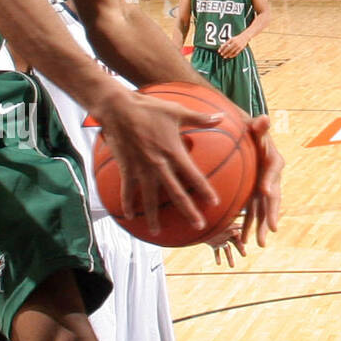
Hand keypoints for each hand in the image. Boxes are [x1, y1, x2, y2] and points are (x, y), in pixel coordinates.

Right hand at [94, 85, 220, 234]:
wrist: (119, 109)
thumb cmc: (149, 108)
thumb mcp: (177, 111)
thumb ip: (200, 118)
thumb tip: (222, 117)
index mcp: (174, 152)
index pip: (194, 176)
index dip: (205, 190)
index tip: (215, 203)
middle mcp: (159, 165)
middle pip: (176, 194)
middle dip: (189, 211)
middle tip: (198, 225)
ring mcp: (142, 169)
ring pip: (150, 199)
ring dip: (154, 217)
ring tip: (157, 233)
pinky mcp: (127, 168)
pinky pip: (127, 191)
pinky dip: (128, 204)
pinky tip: (129, 217)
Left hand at [207, 218, 246, 266]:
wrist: (200, 224)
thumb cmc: (210, 221)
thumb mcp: (222, 224)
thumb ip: (231, 226)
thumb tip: (240, 228)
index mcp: (229, 229)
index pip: (238, 236)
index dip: (240, 242)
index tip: (243, 248)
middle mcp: (226, 235)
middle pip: (235, 243)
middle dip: (240, 249)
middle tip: (244, 255)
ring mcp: (220, 240)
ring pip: (227, 250)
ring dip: (229, 258)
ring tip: (232, 267)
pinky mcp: (213, 244)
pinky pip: (217, 252)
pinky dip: (217, 257)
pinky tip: (218, 264)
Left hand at [218, 31, 249, 59]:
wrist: (245, 37)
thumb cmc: (237, 38)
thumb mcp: (231, 39)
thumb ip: (226, 42)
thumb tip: (221, 46)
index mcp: (232, 40)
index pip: (225, 44)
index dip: (221, 48)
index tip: (219, 51)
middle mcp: (234, 43)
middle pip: (228, 49)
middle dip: (224, 52)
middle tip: (221, 54)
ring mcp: (238, 46)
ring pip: (232, 51)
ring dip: (227, 54)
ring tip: (224, 56)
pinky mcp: (241, 48)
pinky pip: (236, 53)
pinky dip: (232, 55)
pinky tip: (229, 57)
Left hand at [241, 116, 281, 246]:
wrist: (246, 136)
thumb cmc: (251, 130)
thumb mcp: (254, 126)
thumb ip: (259, 125)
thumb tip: (264, 119)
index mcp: (274, 161)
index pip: (273, 173)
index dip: (270, 182)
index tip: (265, 192)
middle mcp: (272, 177)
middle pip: (273, 198)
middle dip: (272, 215)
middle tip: (271, 230)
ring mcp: (262, 187)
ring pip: (263, 209)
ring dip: (261, 227)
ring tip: (258, 244)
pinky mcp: (253, 193)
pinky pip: (251, 210)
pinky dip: (248, 224)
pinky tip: (242, 239)